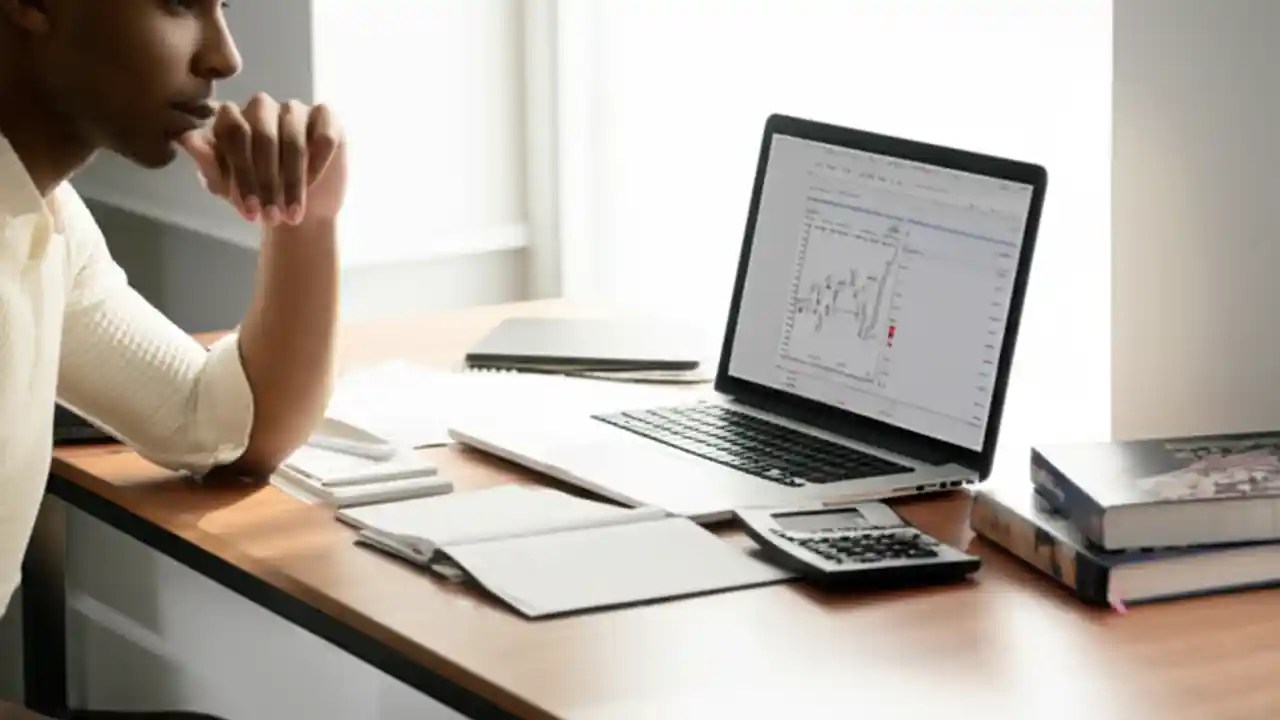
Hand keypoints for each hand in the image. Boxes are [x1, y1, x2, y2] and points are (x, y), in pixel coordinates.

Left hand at [179, 93, 346, 226]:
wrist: (295, 208)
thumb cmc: (254, 193)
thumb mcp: (225, 186)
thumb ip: (208, 163)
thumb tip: (186, 139)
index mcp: (231, 116)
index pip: (234, 134)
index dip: (242, 174)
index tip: (248, 212)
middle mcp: (261, 106)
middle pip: (263, 135)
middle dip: (267, 182)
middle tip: (271, 217)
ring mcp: (294, 109)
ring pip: (294, 139)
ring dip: (292, 182)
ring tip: (292, 214)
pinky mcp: (325, 117)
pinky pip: (323, 136)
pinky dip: (317, 164)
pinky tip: (312, 185)